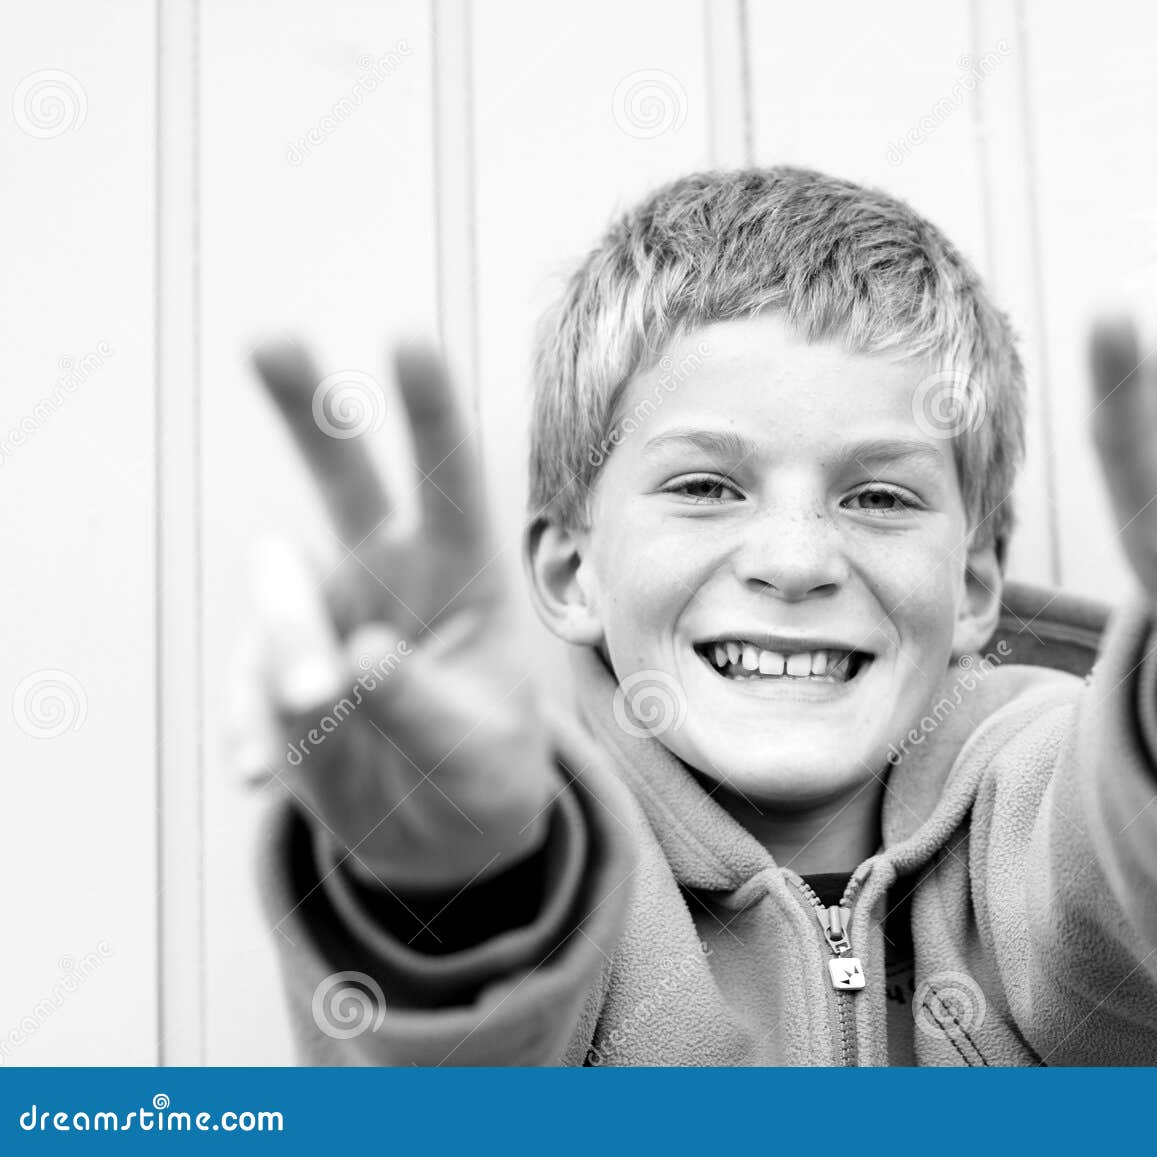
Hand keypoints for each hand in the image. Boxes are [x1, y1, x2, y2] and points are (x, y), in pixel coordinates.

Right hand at [234, 339, 555, 889]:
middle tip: (270, 338)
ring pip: (280, 596)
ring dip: (289, 646)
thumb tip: (352, 658)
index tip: (409, 341)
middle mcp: (386, 578)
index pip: (449, 484)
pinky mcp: (272, 677)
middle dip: (307, 405)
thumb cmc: (482, 772)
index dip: (430, 414)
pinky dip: (250, 729)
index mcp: (461, 578)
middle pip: (344, 476)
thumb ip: (417, 703)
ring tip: (317, 708)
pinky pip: (244, 687)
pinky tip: (262, 774)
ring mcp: (321, 620)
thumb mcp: (473, 749)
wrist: (440, 839)